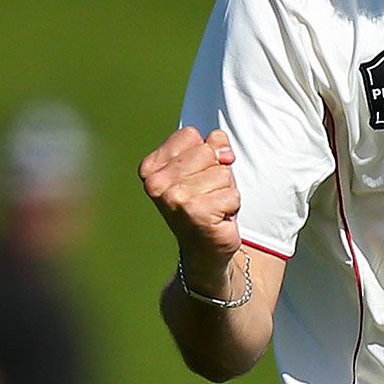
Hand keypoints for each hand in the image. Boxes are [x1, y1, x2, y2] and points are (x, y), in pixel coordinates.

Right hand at [139, 127, 240, 288]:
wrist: (202, 248)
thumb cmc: (204, 201)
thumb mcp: (205, 166)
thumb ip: (213, 145)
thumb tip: (224, 152)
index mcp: (150, 166)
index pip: (191, 135)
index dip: (204, 153)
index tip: (196, 176)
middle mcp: (156, 182)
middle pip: (209, 151)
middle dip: (217, 171)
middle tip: (207, 194)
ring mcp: (174, 198)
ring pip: (223, 173)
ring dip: (226, 190)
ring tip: (212, 205)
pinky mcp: (195, 213)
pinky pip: (232, 194)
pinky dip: (232, 206)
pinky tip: (218, 218)